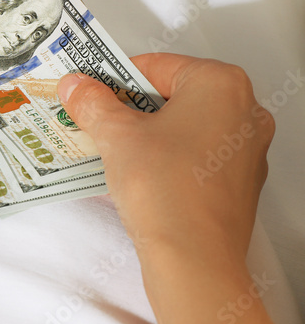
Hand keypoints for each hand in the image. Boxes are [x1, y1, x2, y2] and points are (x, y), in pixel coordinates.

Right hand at [57, 53, 274, 270]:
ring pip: (185, 126)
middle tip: (94, 118)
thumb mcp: (116, 136)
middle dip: (130, 106)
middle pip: (172, 94)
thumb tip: (76, 85)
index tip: (87, 91)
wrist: (194, 258)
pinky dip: (166, 157)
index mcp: (221, 84)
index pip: (155, 66)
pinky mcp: (239, 182)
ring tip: (110, 148)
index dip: (113, 77)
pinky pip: (195, 155)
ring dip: (147, 133)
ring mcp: (246, 148)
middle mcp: (245, 110)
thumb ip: (93, 103)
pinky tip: (138, 174)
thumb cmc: (166, 189)